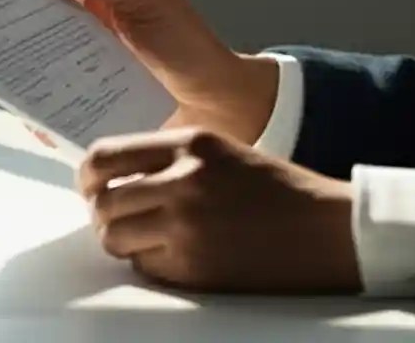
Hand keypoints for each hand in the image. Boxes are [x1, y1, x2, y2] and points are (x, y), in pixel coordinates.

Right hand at [23, 0, 279, 144]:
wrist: (221, 104)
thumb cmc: (188, 43)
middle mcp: (81, 25)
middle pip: (28, 12)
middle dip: (2, 13)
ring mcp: (79, 65)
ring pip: (31, 59)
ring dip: (14, 61)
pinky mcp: (82, 103)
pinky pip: (47, 105)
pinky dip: (35, 109)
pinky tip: (29, 110)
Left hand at [80, 127, 360, 292]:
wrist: (327, 230)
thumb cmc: (278, 189)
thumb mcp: (222, 152)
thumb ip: (170, 159)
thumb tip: (114, 178)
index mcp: (189, 145)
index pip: (105, 156)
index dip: (87, 177)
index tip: (90, 188)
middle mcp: (182, 181)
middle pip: (104, 204)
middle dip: (104, 216)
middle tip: (118, 221)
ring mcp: (186, 226)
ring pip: (116, 239)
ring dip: (125, 243)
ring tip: (149, 241)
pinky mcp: (195, 268)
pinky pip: (146, 269)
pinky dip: (152, 266)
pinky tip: (178, 257)